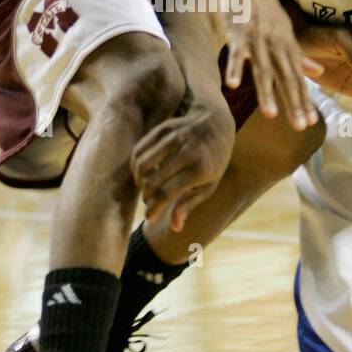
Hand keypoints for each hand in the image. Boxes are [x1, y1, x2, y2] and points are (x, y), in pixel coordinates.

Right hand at [130, 100, 235, 232]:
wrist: (216, 123)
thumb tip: (176, 228)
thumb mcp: (209, 184)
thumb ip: (189, 204)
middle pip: (152, 181)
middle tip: (150, 201)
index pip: (167, 193)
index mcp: (201, 169)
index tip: (149, 216)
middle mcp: (187, 151)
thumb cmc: (213, 161)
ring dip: (138, 181)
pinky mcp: (163, 128)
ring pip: (142, 164)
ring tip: (144, 187)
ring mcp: (175, 137)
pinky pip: (140, 149)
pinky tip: (141, 173)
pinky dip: (135, 165)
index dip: (154, 209)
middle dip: (146, 197)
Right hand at [223, 0, 322, 130]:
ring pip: (263, 70)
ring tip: (270, 115)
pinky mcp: (238, 34)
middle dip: (294, 103)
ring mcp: (257, 41)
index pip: (298, 78)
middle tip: (300, 126)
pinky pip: (235, 54)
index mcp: (287, 47)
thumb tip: (318, 72)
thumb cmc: (266, 10)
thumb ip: (300, 54)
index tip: (311, 121)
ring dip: (266, 92)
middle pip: (286, 78)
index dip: (305, 100)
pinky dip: (234, 68)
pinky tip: (232, 85)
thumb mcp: (286, 32)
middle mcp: (276, 46)